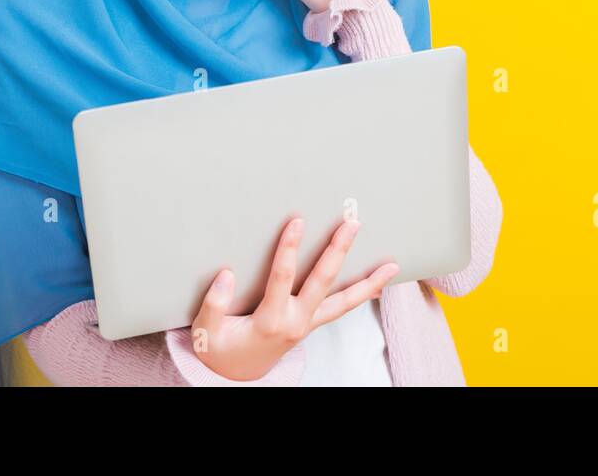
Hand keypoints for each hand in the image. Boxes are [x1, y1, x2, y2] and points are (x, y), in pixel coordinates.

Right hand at [186, 215, 399, 381]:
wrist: (234, 375)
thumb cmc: (220, 350)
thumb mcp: (206, 332)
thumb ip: (214, 304)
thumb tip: (227, 275)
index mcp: (270, 321)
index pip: (283, 277)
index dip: (289, 248)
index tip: (297, 221)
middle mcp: (296, 322)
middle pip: (323, 282)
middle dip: (338, 251)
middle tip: (352, 225)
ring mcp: (307, 325)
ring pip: (343, 301)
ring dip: (368, 282)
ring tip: (391, 265)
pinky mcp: (311, 325)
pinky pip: (341, 309)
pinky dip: (361, 296)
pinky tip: (379, 284)